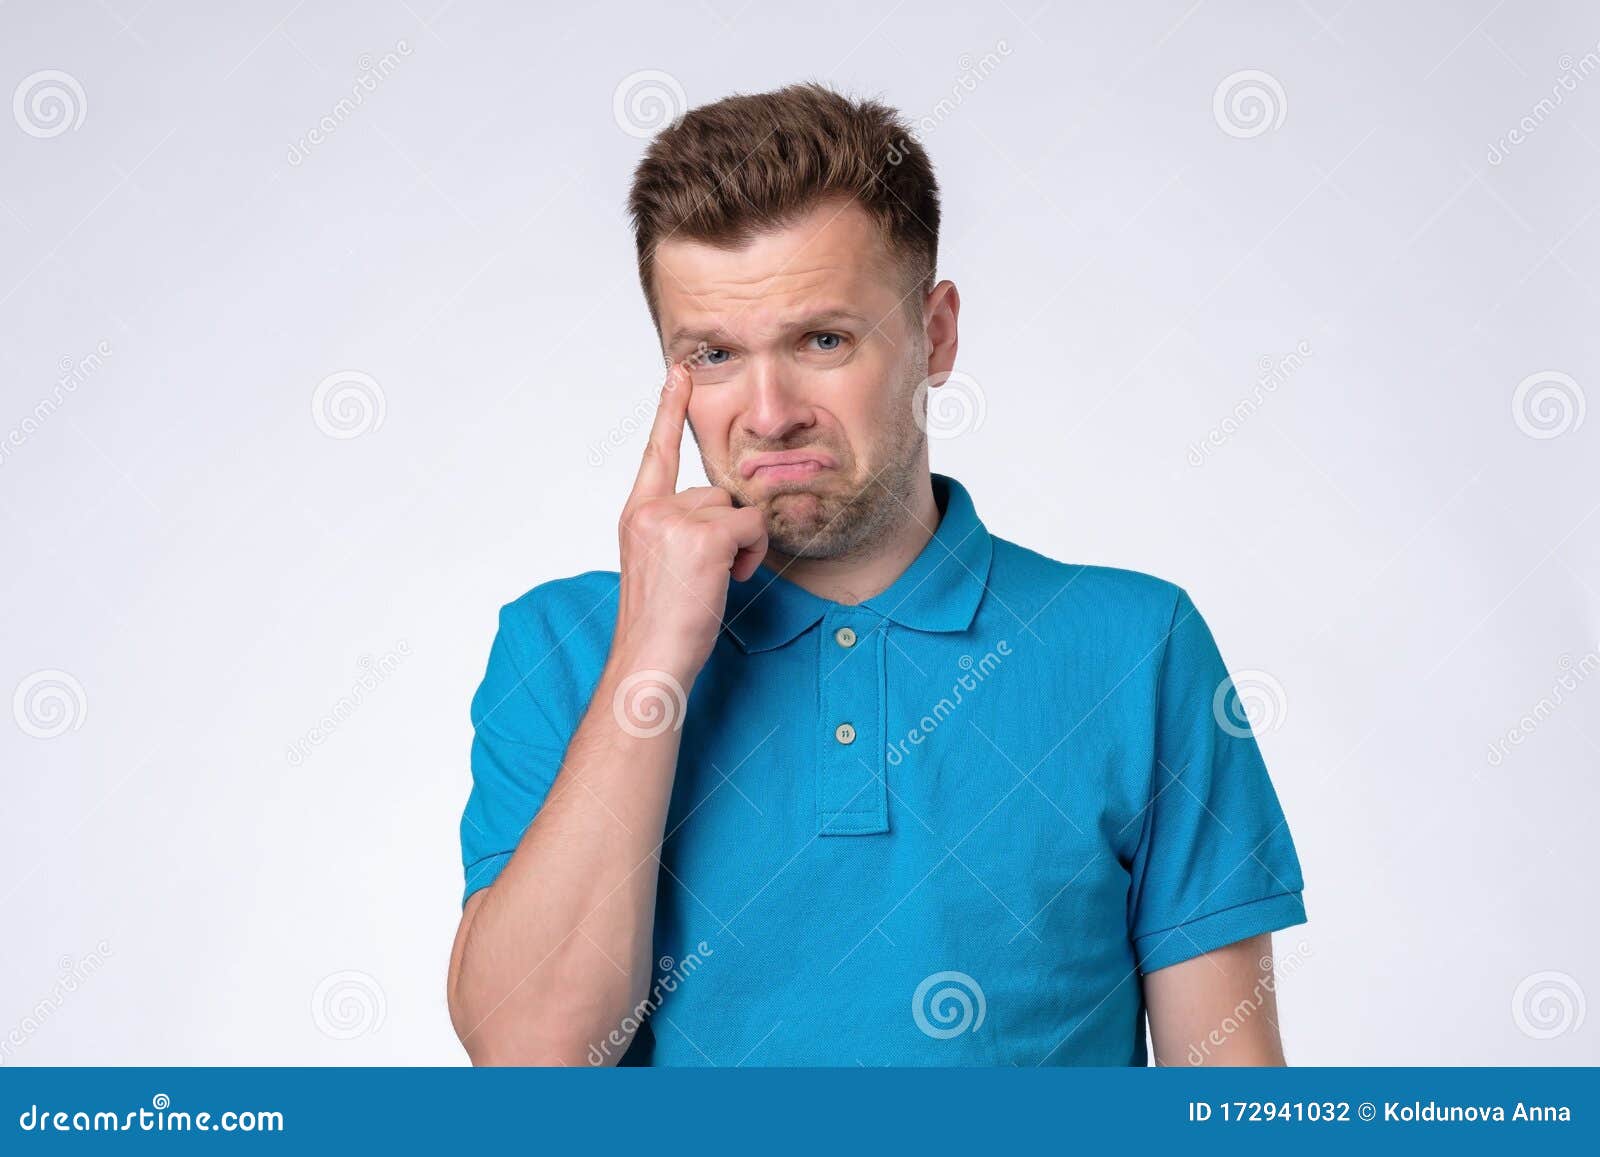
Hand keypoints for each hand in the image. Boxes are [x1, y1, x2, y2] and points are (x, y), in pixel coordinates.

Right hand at [613, 362, 768, 680]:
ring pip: (736, 510)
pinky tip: (730, 580)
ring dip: (741, 545)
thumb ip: (678, 528)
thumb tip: (721, 513)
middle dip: (726, 531)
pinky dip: (753, 554)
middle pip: (716, 492)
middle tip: (708, 574)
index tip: (678, 372)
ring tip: (714, 581)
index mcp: (637, 514)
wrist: (649, 662)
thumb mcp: (660, 564)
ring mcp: (675, 520)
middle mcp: (650, 509)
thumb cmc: (661, 625)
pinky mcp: (704, 537)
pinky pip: (752, 526)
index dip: (669, 409)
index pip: (656, 451)